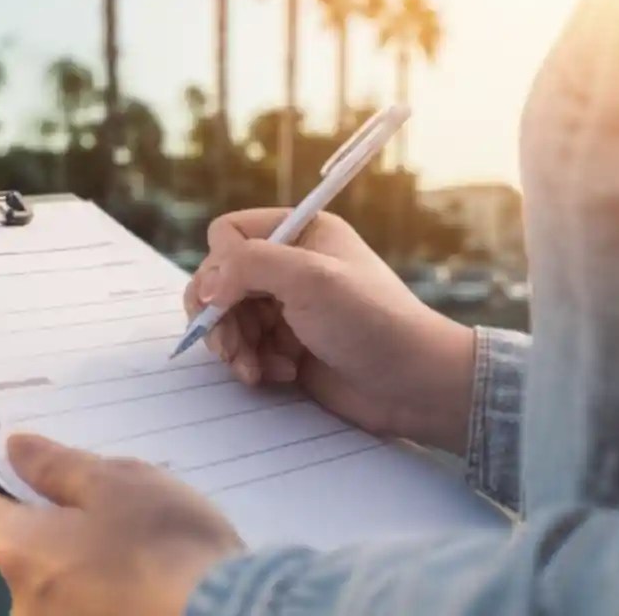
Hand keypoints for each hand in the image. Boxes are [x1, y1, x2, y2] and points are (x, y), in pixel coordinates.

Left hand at [0, 433, 241, 615]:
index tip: (45, 483)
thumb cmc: (166, 543)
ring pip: (58, 594)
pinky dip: (108, 605)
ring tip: (141, 563)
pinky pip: (87, 614)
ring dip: (85, 579)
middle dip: (57, 539)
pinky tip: (148, 593)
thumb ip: (59, 467)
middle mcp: (19, 605)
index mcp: (16, 550)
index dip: (9, 490)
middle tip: (114, 523)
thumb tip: (14, 449)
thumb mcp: (120, 483)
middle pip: (24, 557)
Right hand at [184, 209, 476, 454]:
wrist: (414, 385)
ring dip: (233, 345)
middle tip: (229, 346)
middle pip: (220, 279)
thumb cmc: (372, 322)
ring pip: (226, 317)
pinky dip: (251, 363)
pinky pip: (245, 348)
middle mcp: (290, 265)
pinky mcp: (287, 345)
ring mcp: (287, 307)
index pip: (230, 234)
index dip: (221, 266)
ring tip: (254, 368)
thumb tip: (205, 287)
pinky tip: (279, 375)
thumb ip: (248, 266)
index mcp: (301, 233)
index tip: (227, 299)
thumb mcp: (310, 279)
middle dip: (219, 315)